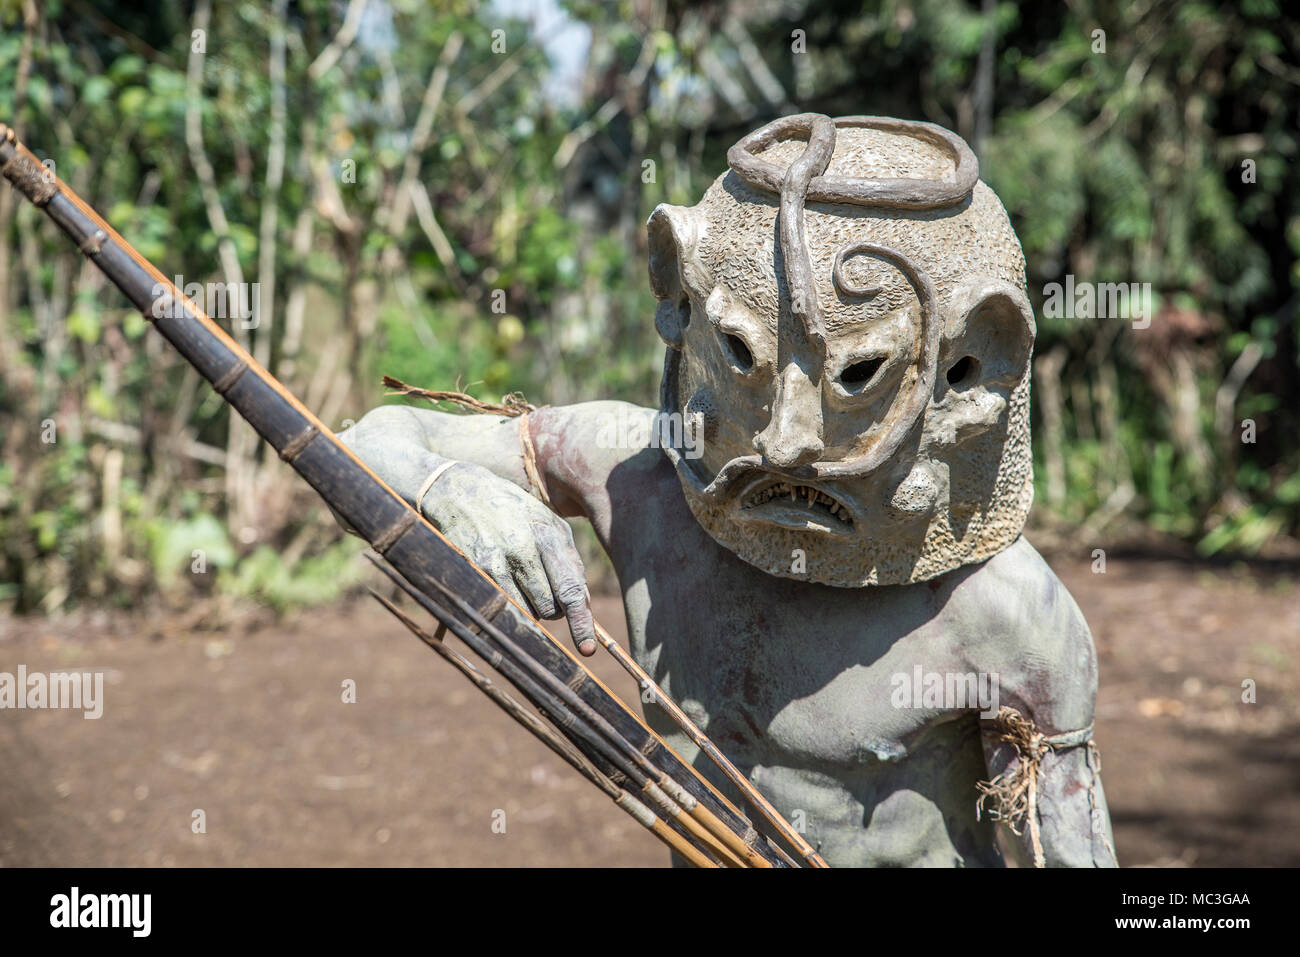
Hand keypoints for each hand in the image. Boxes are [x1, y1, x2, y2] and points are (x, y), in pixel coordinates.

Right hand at [419, 461, 596, 654]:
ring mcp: (497, 562)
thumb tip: (583, 603)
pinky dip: (509, 605)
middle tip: (542, 588)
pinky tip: (503, 583)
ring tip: (519, 578)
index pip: (571, 590)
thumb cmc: (512, 510)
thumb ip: (569, 559)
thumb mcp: (547, 522)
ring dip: (529, 608)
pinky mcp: (475, 572)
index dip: (581, 623)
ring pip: (526, 612)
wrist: (459, 491)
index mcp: (549, 534)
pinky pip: (502, 607)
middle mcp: (524, 549)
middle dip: (552, 608)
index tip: (587, 649)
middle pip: (550, 608)